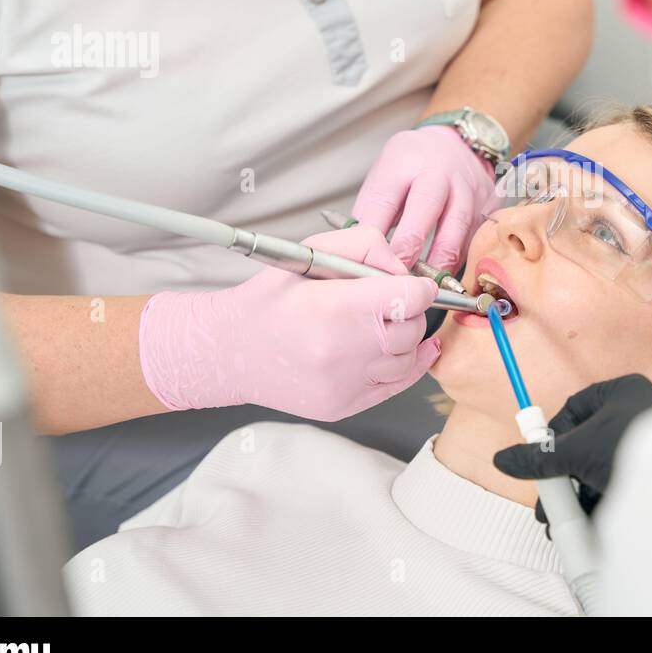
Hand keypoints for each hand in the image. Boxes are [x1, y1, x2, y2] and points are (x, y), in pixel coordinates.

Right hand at [139, 226, 440, 420]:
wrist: (232, 351)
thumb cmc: (274, 298)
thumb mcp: (314, 252)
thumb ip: (367, 246)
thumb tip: (405, 269)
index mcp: (337, 307)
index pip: (411, 298)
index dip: (419, 288)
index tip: (415, 285)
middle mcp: (344, 350)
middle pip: (413, 329)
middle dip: (410, 312)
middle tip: (391, 304)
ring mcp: (345, 383)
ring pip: (409, 359)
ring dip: (405, 340)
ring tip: (382, 327)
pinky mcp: (345, 406)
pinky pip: (397, 386)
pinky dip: (404, 366)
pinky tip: (399, 350)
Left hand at [352, 126, 497, 270]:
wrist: (456, 146)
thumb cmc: (413, 167)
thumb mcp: (384, 176)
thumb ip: (372, 211)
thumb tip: (360, 252)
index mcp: (405, 160)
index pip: (387, 196)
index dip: (378, 229)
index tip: (373, 258)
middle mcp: (440, 170)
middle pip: (427, 203)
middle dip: (413, 241)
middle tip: (401, 272)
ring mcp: (469, 185)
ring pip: (459, 222)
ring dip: (442, 256)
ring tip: (427, 283)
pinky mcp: (489, 203)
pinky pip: (478, 234)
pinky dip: (462, 257)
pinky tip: (449, 274)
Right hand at [493, 374, 651, 528]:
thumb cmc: (634, 450)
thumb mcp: (578, 451)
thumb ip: (540, 458)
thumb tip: (503, 460)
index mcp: (622, 392)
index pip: (575, 408)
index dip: (552, 435)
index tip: (536, 460)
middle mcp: (635, 417)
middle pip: (583, 445)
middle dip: (561, 477)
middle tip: (546, 500)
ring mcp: (645, 449)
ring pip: (597, 471)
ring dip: (575, 498)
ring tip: (558, 522)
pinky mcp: (651, 479)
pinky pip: (616, 489)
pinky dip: (596, 508)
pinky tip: (580, 528)